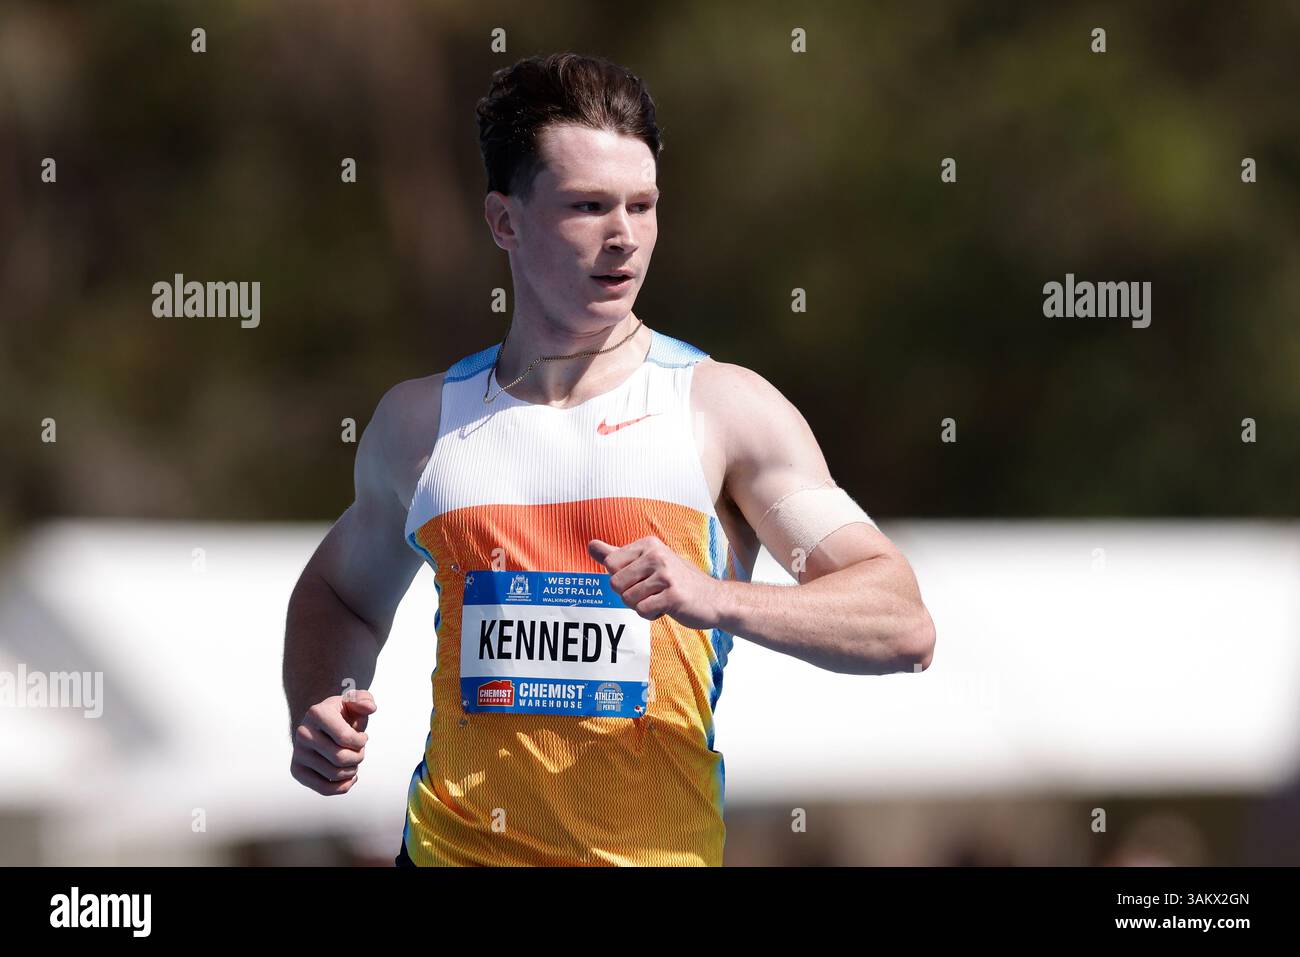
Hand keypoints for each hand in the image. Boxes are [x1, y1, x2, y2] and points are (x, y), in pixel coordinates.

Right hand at [289, 689, 375, 795]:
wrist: (319, 724)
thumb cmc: (341, 713)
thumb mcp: (354, 700)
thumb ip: (364, 699)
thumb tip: (370, 708)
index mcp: (317, 713)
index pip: (345, 738)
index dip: (361, 742)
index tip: (362, 737)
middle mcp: (303, 733)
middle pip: (340, 758)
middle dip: (358, 757)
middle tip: (359, 751)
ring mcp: (298, 753)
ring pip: (334, 774)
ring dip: (352, 770)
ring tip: (352, 760)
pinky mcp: (297, 770)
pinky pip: (324, 789)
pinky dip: (342, 786)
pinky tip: (348, 776)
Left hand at [588, 536, 722, 629]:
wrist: (713, 599)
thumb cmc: (676, 581)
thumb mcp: (647, 562)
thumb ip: (616, 555)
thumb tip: (589, 545)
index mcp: (648, 544)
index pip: (610, 564)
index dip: (621, 579)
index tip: (641, 579)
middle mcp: (656, 555)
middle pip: (615, 584)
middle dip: (628, 595)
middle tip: (650, 593)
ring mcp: (666, 575)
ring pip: (627, 599)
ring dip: (640, 606)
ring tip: (659, 599)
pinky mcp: (673, 596)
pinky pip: (642, 611)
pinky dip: (650, 615)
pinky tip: (666, 608)